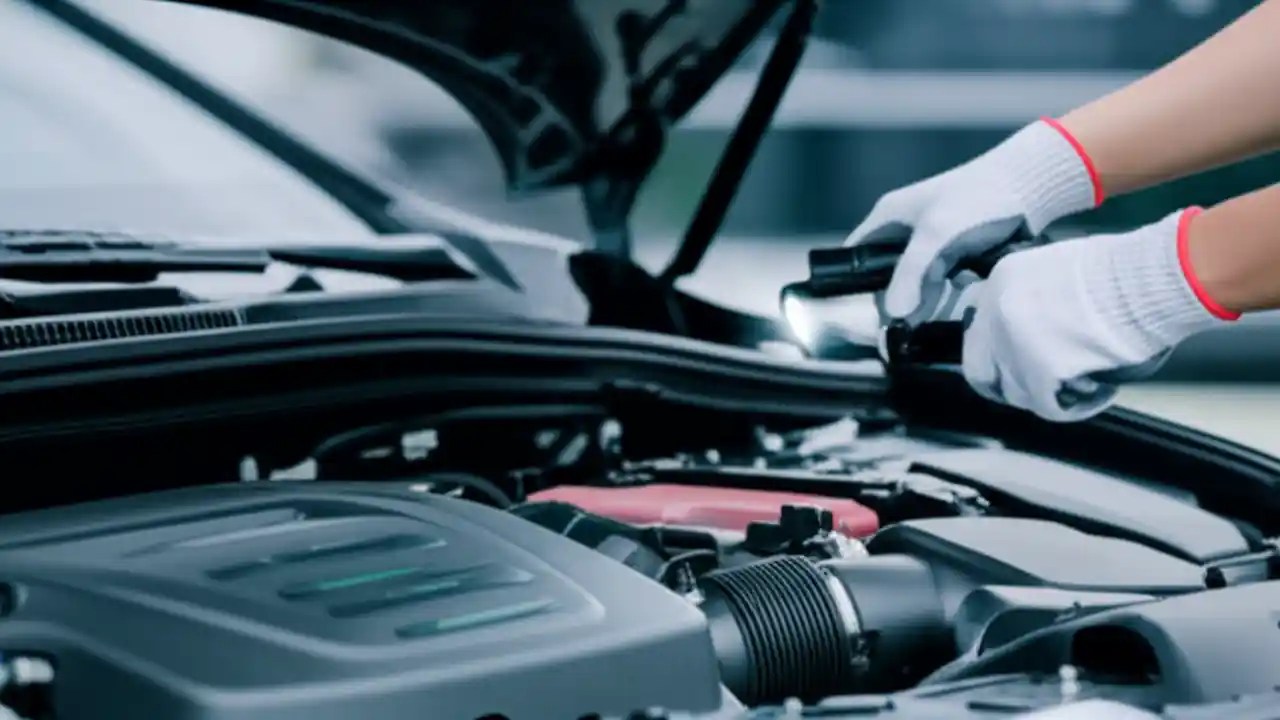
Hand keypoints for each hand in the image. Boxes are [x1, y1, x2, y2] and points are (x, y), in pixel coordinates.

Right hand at [845, 119, 1100, 324]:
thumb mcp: (936, 234)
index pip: (856, 254)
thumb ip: (910, 274)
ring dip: (919, 302)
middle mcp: (906, 230)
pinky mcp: (955, 254)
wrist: (1029, 185)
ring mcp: (931, 243)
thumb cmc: (977, 197)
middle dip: (891, 301)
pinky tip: (946, 310)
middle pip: (885, 274)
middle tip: (896, 328)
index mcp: (889, 216)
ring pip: (915, 282)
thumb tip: (893, 313)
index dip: (853, 282)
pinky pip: (939, 283)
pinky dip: (941, 297)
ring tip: (919, 328)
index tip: (859, 312)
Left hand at [961, 209, 1230, 420]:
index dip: (1002, 354)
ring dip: (1050, 394)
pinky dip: (1075, 407)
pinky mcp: (1038, 370)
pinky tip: (1101, 393)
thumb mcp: (1063, 266)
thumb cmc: (1124, 269)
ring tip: (1088, 381)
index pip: (979, 331)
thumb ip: (1038, 295)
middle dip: (1007, 387)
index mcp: (1001, 279)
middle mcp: (996, 311)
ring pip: (1016, 392)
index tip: (1022, 364)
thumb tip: (1039, 328)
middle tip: (1040, 392)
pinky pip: (1048, 407)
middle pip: (979, 370)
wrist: (1146, 277)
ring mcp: (1013, 343)